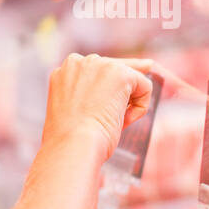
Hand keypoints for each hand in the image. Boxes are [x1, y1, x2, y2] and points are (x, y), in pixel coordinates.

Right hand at [42, 54, 156, 162]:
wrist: (73, 146)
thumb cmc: (73, 140)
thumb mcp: (75, 112)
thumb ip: (89, 95)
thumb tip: (128, 86)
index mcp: (64, 72)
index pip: (96, 71)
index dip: (109, 88)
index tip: (114, 99)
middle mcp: (79, 62)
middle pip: (115, 69)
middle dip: (121, 94)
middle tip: (113, 117)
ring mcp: (100, 65)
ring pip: (131, 79)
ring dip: (127, 105)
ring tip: (110, 124)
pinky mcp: (120, 73)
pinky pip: (144, 86)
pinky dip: (140, 108)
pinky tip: (123, 121)